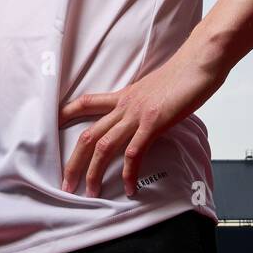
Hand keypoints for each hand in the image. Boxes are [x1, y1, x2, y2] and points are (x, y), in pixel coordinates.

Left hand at [59, 45, 227, 198]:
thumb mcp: (158, 89)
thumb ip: (147, 103)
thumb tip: (148, 116)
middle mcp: (125, 105)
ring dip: (94, 172)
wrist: (200, 60)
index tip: (53, 127)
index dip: (67, 114)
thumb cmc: (185, 73)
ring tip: (90, 192)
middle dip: (74, 161)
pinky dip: (129, 173)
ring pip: (104, 146)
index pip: (87, 102)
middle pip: (89, 135)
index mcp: (125, 95)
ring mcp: (138, 114)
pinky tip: (130, 187)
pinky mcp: (154, 122)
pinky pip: (134, 152)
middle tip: (66, 184)